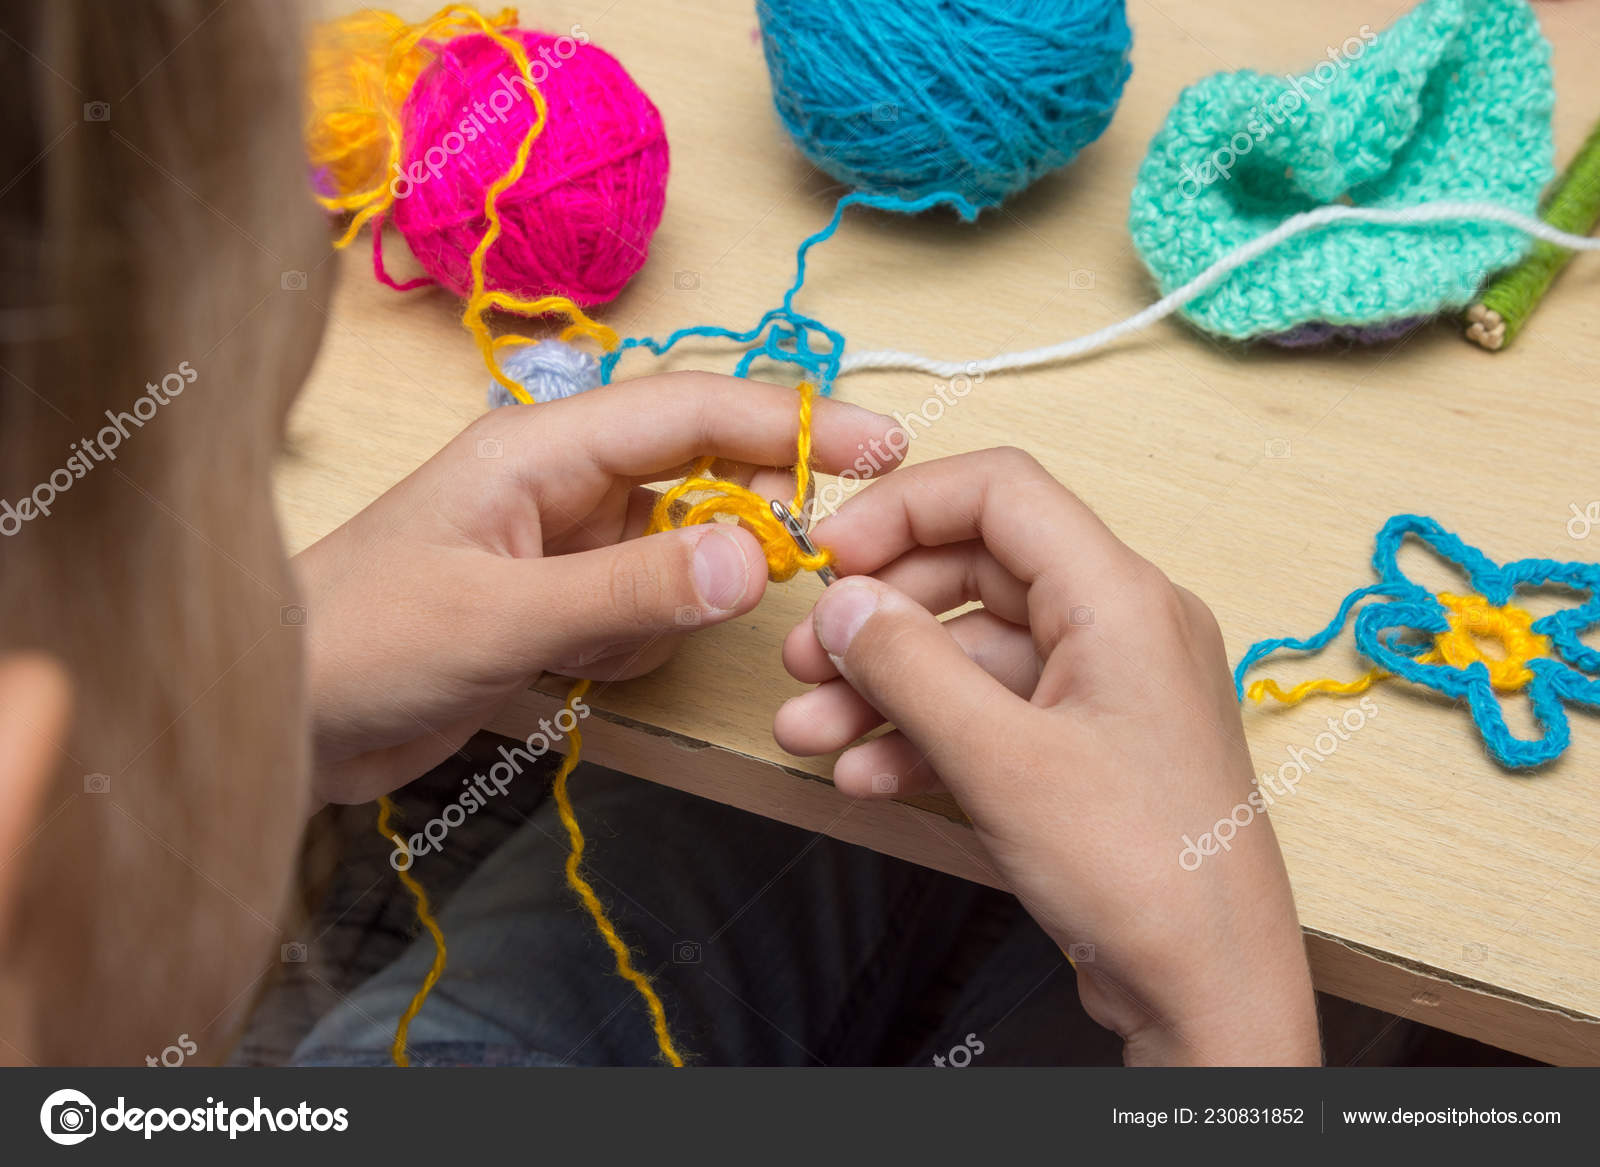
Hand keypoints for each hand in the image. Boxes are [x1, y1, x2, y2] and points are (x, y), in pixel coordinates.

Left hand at [296, 372, 902, 804]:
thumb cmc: (361, 644)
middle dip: (748, 521)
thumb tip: (757, 556)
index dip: (790, 422)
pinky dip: (632, 647)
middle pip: (699, 478)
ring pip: (677, 557)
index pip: (691, 413)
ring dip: (670, 606)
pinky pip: (643, 613)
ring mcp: (562, 549)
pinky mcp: (558, 607)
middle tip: (820, 559)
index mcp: (541, 448)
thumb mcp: (502, 617)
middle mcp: (562, 486)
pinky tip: (565, 677)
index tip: (882, 446)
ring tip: (591, 649)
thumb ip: (632, 588)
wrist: (278, 726)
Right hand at [774, 448, 1319, 1065]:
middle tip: (803, 656)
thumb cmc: (1146, 875)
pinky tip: (864, 773)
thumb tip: (843, 603)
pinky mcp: (1085, 748)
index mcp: (1120, 600)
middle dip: (879, 616)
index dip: (903, 509)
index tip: (830, 556)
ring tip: (807, 729)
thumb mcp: (1003, 761)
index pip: (1002, 494)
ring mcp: (1102, 691)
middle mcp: (1118, 628)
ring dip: (885, 687)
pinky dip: (923, 734)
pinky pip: (991, 712)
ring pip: (971, 653)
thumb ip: (911, 668)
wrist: (1210, 993)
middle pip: (973, 573)